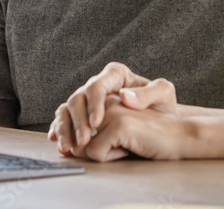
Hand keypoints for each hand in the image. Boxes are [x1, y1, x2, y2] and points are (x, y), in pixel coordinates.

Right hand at [47, 62, 178, 156]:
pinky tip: (59, 142)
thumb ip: (149, 93)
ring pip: (67, 108)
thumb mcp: (164, 94)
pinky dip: (59, 130)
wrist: (159, 120)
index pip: (97, 85)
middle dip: (78, 121)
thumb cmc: (162, 106)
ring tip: (68, 147)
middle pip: (78, 98)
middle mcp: (98, 84)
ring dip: (65, 128)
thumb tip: (125, 96)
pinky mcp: (81, 114)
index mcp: (116, 74)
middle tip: (84, 140)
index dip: (94, 104)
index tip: (97, 123)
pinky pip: (64, 119)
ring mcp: (87, 99)